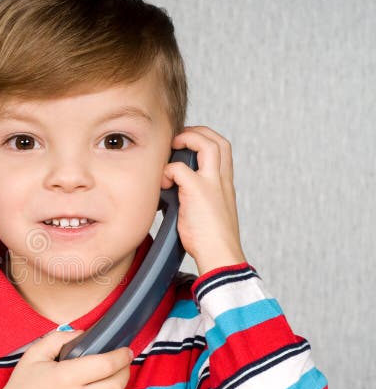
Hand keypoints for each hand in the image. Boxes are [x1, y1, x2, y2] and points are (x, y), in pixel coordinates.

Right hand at [0, 329, 131, 388]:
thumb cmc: (22, 387)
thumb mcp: (34, 355)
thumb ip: (59, 339)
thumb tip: (83, 334)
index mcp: (65, 377)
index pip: (106, 364)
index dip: (121, 356)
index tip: (125, 351)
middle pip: (116, 384)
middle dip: (124, 371)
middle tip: (121, 365)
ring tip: (109, 385)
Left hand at [162, 126, 246, 274]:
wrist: (220, 256)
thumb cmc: (209, 240)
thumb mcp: (205, 212)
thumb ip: (193, 196)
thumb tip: (170, 191)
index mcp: (225, 185)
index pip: (223, 150)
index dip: (205, 140)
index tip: (187, 143)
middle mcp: (222, 181)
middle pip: (219, 141)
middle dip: (198, 132)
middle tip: (178, 138)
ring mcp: (212, 184)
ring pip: (209, 145)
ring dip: (188, 140)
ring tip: (172, 149)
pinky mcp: (198, 192)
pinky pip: (180, 169)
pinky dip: (168, 171)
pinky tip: (163, 183)